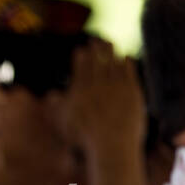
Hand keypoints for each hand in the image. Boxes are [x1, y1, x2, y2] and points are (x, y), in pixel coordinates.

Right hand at [65, 37, 145, 164]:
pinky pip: (129, 70)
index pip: (82, 65)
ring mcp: (117, 86)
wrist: (112, 145)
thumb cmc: (85, 139)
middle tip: (97, 40)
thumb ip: (56, 107)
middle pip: (98, 59)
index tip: (82, 49)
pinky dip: (126, 62)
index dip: (82, 55)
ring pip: (114, 61)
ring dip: (112, 51)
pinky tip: (125, 58)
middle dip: (97, 47)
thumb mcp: (64, 124)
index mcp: (81, 89)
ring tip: (110, 45)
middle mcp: (99, 83)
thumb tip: (52, 95)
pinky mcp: (132, 90)